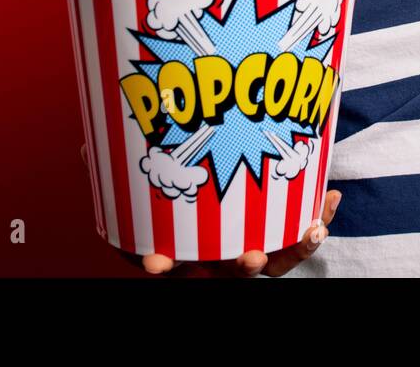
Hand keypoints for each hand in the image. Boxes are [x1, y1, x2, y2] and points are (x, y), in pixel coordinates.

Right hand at [79, 143, 339, 276]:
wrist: (228, 171)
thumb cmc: (178, 181)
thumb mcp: (148, 173)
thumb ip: (122, 162)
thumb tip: (88, 147)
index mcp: (180, 245)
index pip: (165, 264)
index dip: (158, 265)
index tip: (154, 262)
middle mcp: (217, 254)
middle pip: (230, 272)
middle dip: (243, 268)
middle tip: (251, 257)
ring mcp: (252, 247)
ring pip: (276, 262)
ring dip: (294, 250)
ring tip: (310, 229)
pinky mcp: (282, 231)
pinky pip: (301, 233)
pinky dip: (318, 217)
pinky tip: (330, 196)